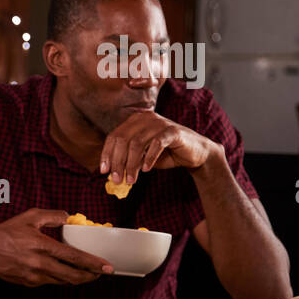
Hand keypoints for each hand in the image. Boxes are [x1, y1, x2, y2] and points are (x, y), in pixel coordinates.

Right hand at [0, 208, 112, 285]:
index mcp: (42, 246)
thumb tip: (67, 217)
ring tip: (84, 273)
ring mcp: (34, 277)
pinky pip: (49, 282)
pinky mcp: (28, 283)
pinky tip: (61, 272)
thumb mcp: (29, 217)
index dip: (93, 264)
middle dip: (90, 276)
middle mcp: (40, 264)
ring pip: (62, 282)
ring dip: (76, 279)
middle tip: (100, 273)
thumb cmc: (4, 234)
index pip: (75, 258)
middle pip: (73, 277)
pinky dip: (59, 278)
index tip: (107, 267)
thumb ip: (51, 215)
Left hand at [99, 111, 222, 188]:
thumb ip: (128, 160)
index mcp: (134, 122)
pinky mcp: (172, 131)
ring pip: (137, 143)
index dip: (107, 154)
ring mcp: (159, 123)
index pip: (114, 137)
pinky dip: (149, 158)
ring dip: (131, 164)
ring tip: (131, 180)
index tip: (103, 171)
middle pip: (123, 140)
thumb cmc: (166, 154)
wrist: (195, 154)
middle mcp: (145, 118)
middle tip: (116, 179)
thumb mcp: (142, 158)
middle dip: (117, 162)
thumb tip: (110, 173)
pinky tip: (146, 170)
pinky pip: (156, 144)